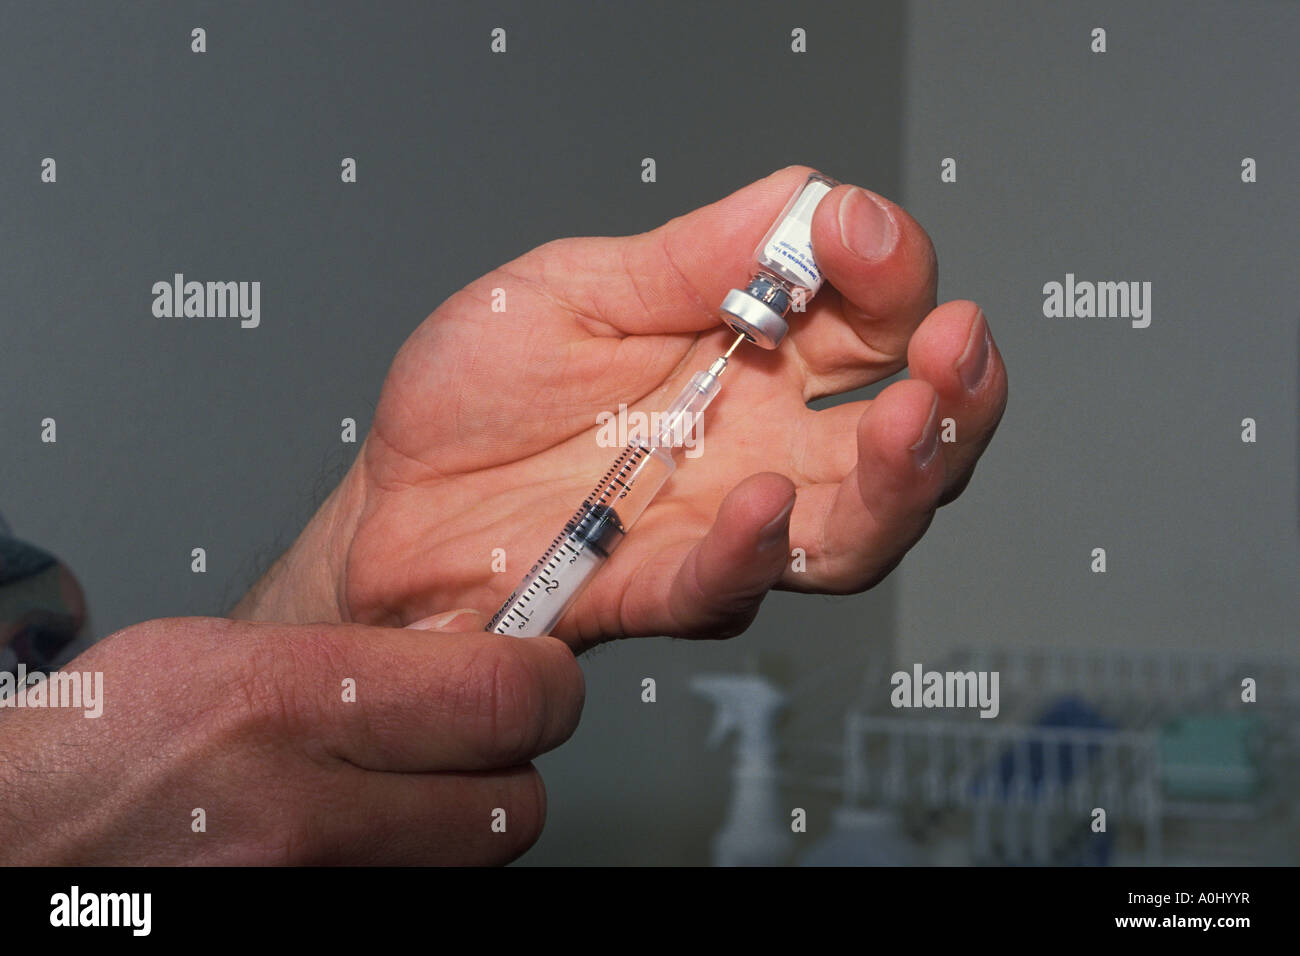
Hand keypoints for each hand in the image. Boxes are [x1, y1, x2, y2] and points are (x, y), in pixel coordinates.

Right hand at [0, 611, 581, 863]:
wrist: (20, 847)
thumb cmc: (104, 746)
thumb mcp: (225, 654)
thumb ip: (357, 658)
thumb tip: (470, 650)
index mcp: (284, 705)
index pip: (501, 699)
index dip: (545, 685)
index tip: (541, 675)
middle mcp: (301, 815)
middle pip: (514, 808)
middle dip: (508, 770)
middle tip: (474, 743)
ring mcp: (307, 896)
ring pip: (471, 868)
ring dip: (458, 828)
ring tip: (393, 796)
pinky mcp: (314, 931)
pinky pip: (418, 898)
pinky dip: (410, 870)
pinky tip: (360, 842)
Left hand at [235, 167, 1006, 651]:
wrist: (391, 501)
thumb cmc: (476, 396)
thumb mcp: (574, 291)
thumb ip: (688, 258)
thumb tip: (803, 200)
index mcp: (750, 355)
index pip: (869, 316)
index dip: (888, 272)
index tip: (855, 233)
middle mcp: (759, 442)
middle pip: (906, 434)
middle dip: (957, 391)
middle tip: (955, 348)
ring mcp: (716, 521)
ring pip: (856, 527)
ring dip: (901, 481)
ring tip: (910, 421)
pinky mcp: (652, 586)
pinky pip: (724, 585)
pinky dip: (753, 551)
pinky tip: (762, 501)